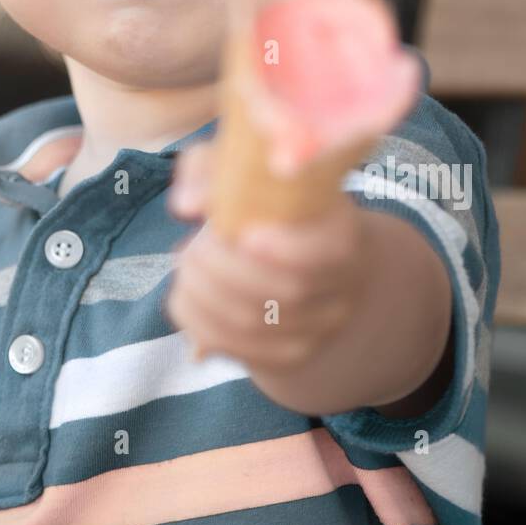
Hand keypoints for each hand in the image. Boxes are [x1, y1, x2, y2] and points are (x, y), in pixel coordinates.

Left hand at [163, 141, 372, 373]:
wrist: (297, 250)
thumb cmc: (264, 200)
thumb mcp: (242, 169)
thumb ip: (211, 172)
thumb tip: (186, 204)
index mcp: (341, 233)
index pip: (329, 251)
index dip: (288, 249)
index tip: (246, 236)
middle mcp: (341, 286)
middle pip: (288, 292)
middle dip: (223, 270)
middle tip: (190, 247)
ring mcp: (318, 328)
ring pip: (256, 325)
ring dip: (204, 294)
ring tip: (184, 264)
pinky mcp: (288, 355)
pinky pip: (238, 349)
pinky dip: (198, 321)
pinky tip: (184, 293)